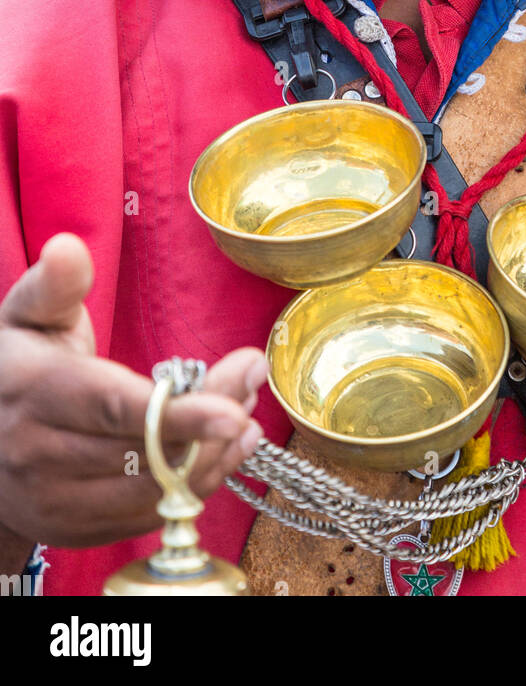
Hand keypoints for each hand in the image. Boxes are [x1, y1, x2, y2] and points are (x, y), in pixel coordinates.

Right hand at [0, 233, 266, 549]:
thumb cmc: (17, 363)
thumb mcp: (27, 314)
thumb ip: (55, 283)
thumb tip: (68, 247)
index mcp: (35, 392)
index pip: (116, 409)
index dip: (179, 413)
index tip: (234, 408)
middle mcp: (39, 454)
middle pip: (147, 448)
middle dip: (213, 418)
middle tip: (251, 375)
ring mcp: (55, 500)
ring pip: (155, 490)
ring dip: (214, 453)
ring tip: (245, 410)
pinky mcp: (74, 530)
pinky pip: (149, 516)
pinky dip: (196, 483)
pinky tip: (225, 446)